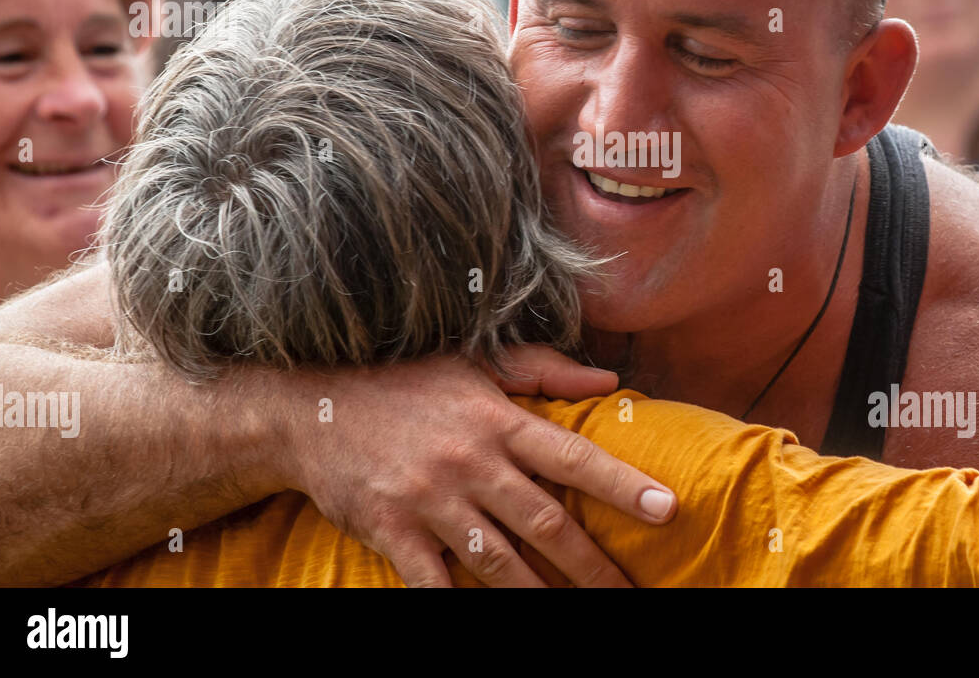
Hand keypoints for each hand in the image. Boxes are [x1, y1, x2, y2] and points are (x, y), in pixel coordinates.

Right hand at [276, 346, 675, 586]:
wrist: (312, 409)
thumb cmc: (404, 382)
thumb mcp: (474, 362)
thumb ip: (544, 370)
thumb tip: (609, 377)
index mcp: (496, 420)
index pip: (572, 456)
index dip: (621, 484)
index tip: (666, 508)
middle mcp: (470, 462)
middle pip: (545, 522)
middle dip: (592, 565)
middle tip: (630, 593)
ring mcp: (430, 500)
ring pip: (499, 560)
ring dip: (540, 595)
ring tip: (577, 615)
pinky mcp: (392, 530)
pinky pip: (433, 582)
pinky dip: (458, 603)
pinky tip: (489, 617)